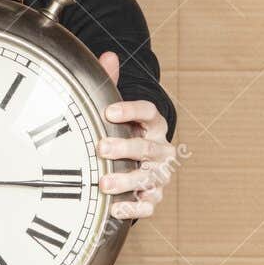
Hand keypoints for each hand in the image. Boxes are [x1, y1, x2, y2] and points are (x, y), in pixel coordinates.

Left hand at [96, 51, 176, 221]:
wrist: (132, 165)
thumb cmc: (121, 133)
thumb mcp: (114, 111)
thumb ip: (110, 85)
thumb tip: (108, 56)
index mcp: (153, 124)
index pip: (149, 112)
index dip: (131, 110)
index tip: (108, 110)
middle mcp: (161, 149)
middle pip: (147, 148)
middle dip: (125, 148)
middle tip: (102, 148)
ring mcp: (160, 175)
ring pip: (149, 178)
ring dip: (127, 181)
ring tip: (104, 182)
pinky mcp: (153, 198)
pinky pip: (149, 205)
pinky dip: (134, 208)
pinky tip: (116, 208)